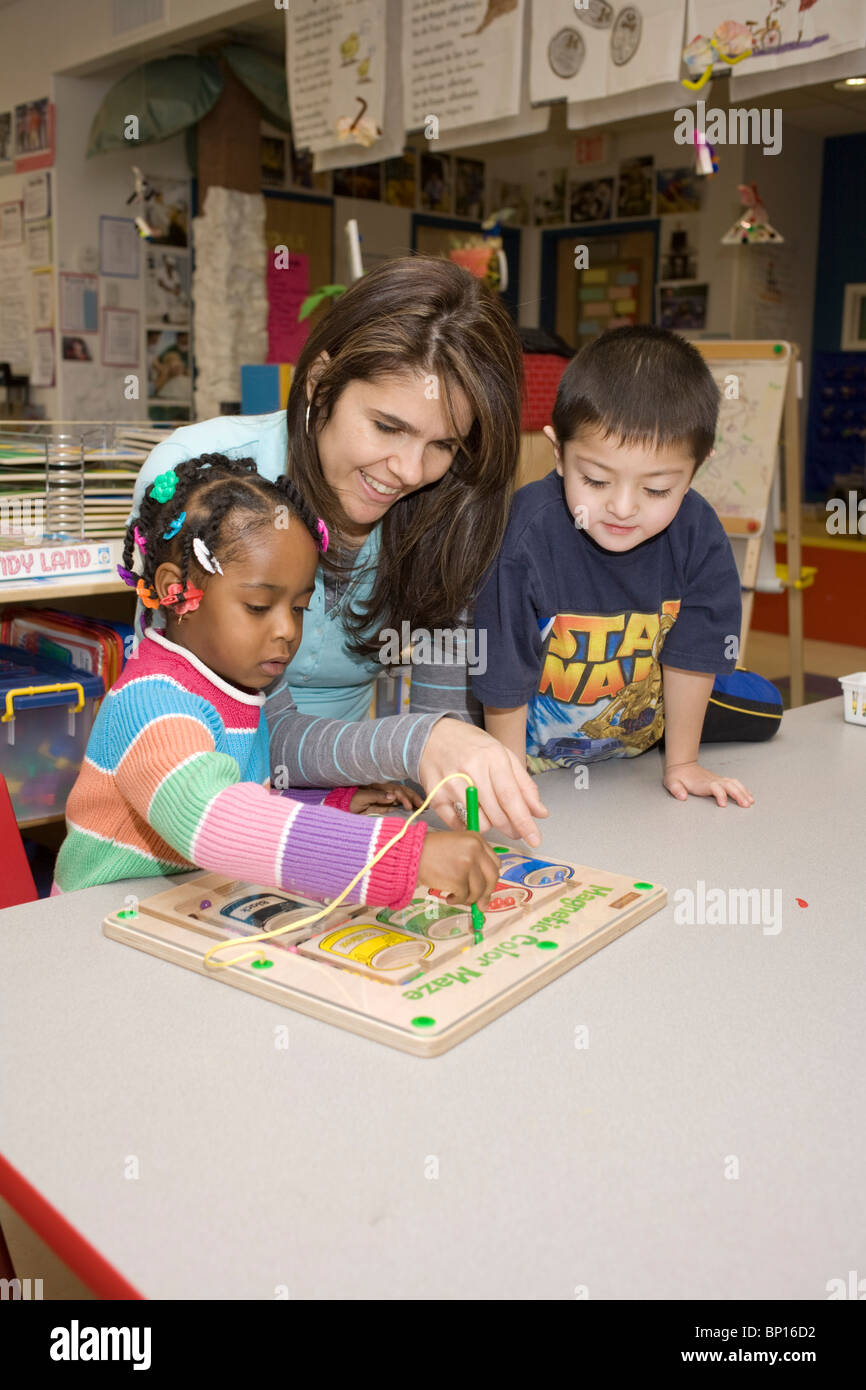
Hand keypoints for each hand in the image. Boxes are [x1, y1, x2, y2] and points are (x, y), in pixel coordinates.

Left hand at [349, 782, 422, 814]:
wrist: (342, 805)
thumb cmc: (351, 800)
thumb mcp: (362, 797)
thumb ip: (377, 796)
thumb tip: (393, 796)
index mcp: (380, 787)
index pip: (397, 791)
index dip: (405, 798)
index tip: (410, 806)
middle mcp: (385, 791)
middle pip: (403, 792)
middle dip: (414, 798)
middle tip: (424, 805)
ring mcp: (385, 798)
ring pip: (403, 798)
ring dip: (413, 801)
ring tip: (423, 806)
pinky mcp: (384, 805)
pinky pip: (398, 805)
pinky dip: (407, 806)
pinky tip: (415, 809)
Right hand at [418, 719, 547, 847]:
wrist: (434, 735)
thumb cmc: (473, 746)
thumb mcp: (503, 756)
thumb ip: (524, 785)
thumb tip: (540, 813)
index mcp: (492, 757)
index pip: (511, 797)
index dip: (524, 822)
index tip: (535, 840)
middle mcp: (471, 769)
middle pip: (496, 814)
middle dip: (511, 828)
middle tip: (515, 830)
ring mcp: (450, 783)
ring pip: (478, 822)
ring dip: (489, 824)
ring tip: (488, 811)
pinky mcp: (435, 795)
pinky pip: (458, 824)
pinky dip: (468, 825)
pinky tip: (470, 812)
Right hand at [418, 831, 501, 908]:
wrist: (411, 853)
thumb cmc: (430, 851)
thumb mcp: (456, 846)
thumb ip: (472, 862)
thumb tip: (485, 892)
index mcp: (476, 839)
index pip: (495, 863)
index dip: (491, 878)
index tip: (486, 887)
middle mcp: (475, 850)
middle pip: (492, 877)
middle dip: (486, 893)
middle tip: (480, 904)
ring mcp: (468, 864)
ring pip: (479, 890)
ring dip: (469, 898)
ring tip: (456, 897)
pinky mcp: (458, 878)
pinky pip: (465, 896)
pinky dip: (457, 900)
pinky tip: (448, 897)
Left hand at [664, 760, 753, 806]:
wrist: (682, 766)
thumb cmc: (677, 776)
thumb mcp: (671, 783)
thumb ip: (676, 790)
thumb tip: (682, 796)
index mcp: (703, 783)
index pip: (715, 787)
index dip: (720, 795)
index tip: (723, 804)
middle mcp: (713, 780)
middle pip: (729, 786)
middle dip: (739, 795)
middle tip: (746, 805)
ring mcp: (718, 779)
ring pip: (734, 784)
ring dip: (743, 792)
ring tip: (750, 802)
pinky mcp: (720, 780)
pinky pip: (735, 783)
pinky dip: (743, 789)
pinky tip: (748, 795)